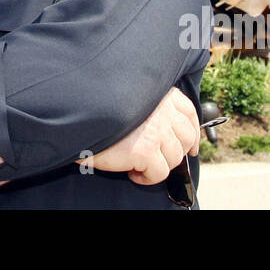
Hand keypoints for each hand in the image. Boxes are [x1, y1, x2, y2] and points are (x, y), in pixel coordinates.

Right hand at [81, 87, 199, 185]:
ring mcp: (156, 129)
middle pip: (186, 138)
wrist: (76, 116)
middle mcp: (162, 109)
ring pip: (174, 158)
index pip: (189, 112)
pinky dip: (147, 178)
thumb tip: (167, 129)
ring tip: (139, 164)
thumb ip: (149, 105)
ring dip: (158, 165)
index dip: (193, 133)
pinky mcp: (146, 150)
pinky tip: (132, 172)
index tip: (192, 146)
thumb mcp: (130, 98)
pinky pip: (159, 173)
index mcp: (159, 92)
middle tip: (159, 159)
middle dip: (176, 152)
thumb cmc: (99, 108)